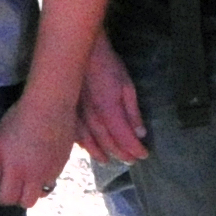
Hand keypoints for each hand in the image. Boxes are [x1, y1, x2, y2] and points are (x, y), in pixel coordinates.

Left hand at [0, 92, 76, 208]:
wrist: (50, 105)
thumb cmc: (19, 119)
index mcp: (16, 170)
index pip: (7, 198)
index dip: (0, 198)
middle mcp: (35, 176)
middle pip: (27, 202)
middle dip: (18, 198)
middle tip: (14, 186)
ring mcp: (51, 170)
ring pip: (43, 191)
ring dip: (34, 188)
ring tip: (29, 175)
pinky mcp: (63, 162)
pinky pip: (53, 178)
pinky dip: (45, 176)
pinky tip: (41, 162)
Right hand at [77, 38, 147, 163]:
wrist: (83, 54)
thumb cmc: (109, 66)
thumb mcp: (127, 86)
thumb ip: (132, 112)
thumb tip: (140, 133)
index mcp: (110, 112)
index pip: (125, 138)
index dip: (135, 149)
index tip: (144, 155)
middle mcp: (93, 119)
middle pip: (109, 143)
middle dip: (121, 153)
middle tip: (131, 160)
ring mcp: (80, 117)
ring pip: (91, 142)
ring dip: (101, 153)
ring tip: (108, 161)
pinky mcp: (70, 113)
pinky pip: (76, 134)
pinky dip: (83, 145)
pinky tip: (87, 148)